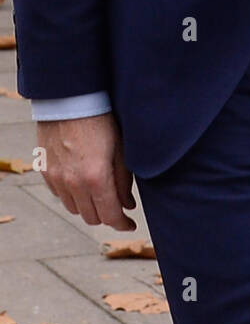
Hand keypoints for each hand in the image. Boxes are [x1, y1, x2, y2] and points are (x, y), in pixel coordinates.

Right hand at [36, 113, 136, 230]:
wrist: (71, 99)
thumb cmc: (103, 120)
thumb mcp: (122, 148)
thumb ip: (124, 181)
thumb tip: (128, 205)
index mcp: (96, 178)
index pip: (110, 216)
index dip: (122, 224)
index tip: (130, 224)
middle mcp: (73, 183)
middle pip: (91, 217)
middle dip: (107, 216)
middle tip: (118, 208)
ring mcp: (56, 178)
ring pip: (74, 209)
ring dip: (88, 207)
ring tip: (101, 194)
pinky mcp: (46, 171)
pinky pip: (60, 195)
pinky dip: (72, 196)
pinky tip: (82, 183)